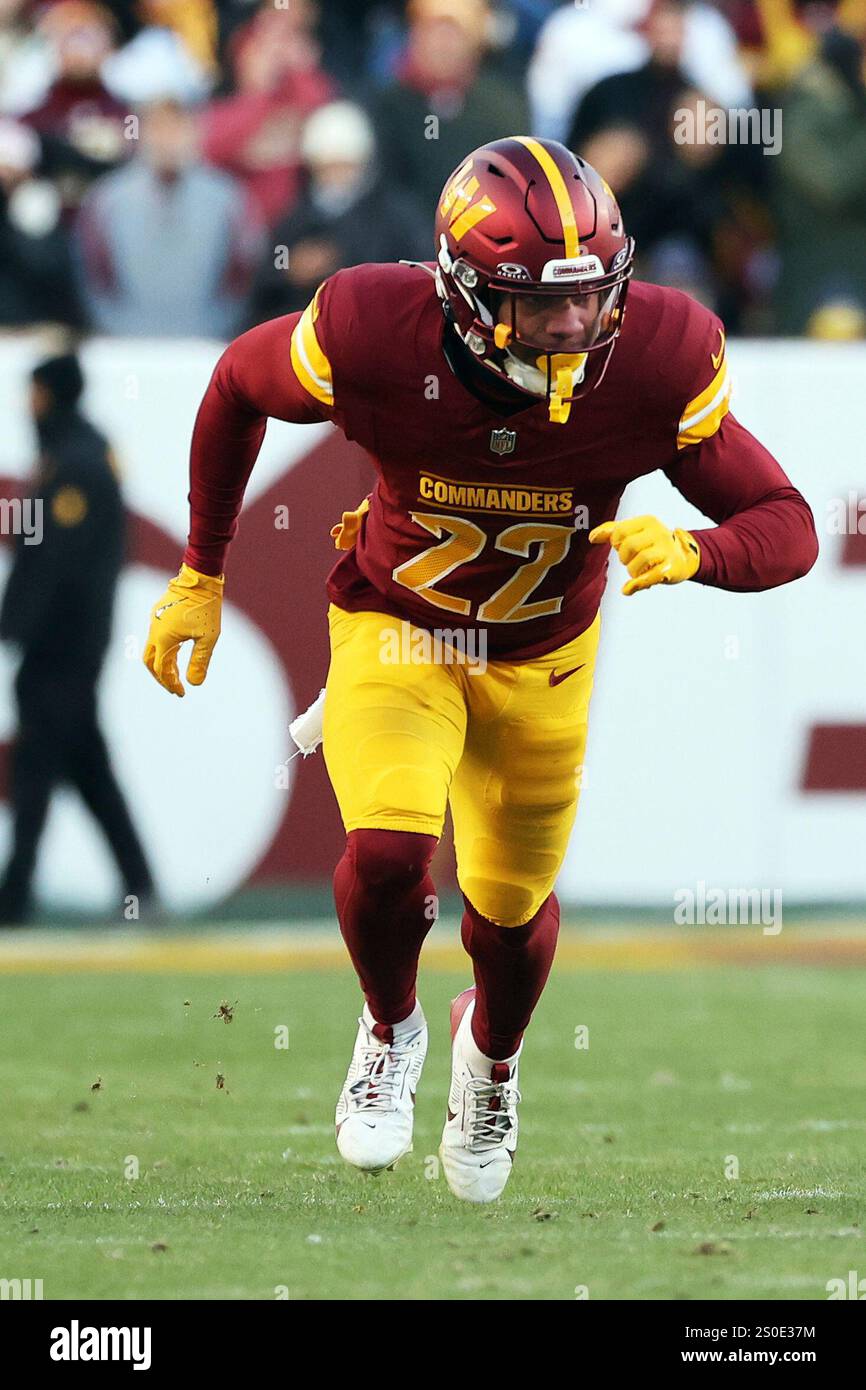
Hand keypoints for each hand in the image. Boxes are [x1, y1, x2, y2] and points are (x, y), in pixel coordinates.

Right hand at [143, 563, 223, 695]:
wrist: (200, 578)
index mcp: (163, 638)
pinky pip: (156, 636)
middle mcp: (154, 630)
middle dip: (161, 677)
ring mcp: (155, 620)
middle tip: (174, 688)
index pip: (162, 670)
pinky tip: (176, 652)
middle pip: (150, 662)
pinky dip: (164, 650)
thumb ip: (200, 661)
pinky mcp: (159, 613)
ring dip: (163, 663)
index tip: (182, 693)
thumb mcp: (208, 637)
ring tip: (176, 674)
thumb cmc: (206, 607)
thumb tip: (194, 683)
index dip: (171, 684)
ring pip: (152, 648)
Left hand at [589, 515, 699, 594]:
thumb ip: (612, 531)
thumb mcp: (635, 532)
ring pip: (637, 563)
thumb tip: (592, 537)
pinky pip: (648, 578)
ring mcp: (666, 551)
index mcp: (648, 522)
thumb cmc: (654, 544)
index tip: (622, 548)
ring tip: (638, 571)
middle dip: (624, 558)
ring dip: (632, 572)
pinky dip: (635, 586)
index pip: (620, 531)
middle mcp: (658, 533)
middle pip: (627, 547)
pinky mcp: (670, 569)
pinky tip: (627, 589)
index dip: (616, 543)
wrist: (684, 557)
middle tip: (631, 560)